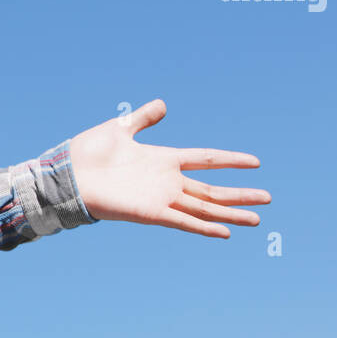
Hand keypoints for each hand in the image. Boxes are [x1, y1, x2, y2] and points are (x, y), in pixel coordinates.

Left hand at [67, 99, 269, 238]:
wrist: (68, 175)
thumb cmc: (89, 154)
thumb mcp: (120, 129)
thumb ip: (143, 118)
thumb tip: (162, 105)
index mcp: (163, 159)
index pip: (206, 159)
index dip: (230, 161)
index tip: (256, 163)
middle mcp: (167, 181)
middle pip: (212, 189)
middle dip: (240, 194)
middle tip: (268, 198)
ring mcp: (161, 198)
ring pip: (204, 208)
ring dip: (231, 213)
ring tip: (258, 219)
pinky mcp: (151, 213)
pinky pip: (184, 222)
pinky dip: (204, 227)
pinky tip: (225, 232)